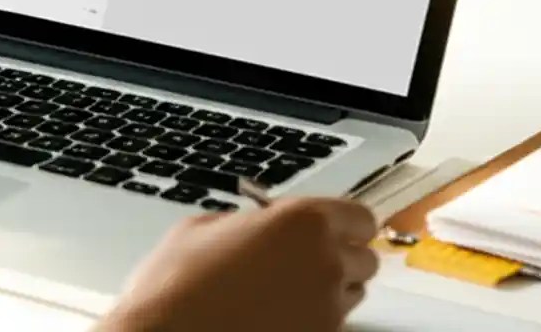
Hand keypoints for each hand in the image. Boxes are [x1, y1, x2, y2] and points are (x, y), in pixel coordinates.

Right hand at [98, 197, 378, 331]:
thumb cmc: (176, 282)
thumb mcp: (205, 227)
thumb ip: (249, 222)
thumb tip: (258, 226)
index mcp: (303, 222)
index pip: (360, 218)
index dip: (345, 224)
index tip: (331, 228)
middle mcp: (325, 263)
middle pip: (364, 259)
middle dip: (340, 258)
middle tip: (304, 261)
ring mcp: (325, 310)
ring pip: (351, 295)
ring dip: (329, 290)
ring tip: (286, 291)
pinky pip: (330, 324)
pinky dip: (312, 318)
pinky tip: (276, 315)